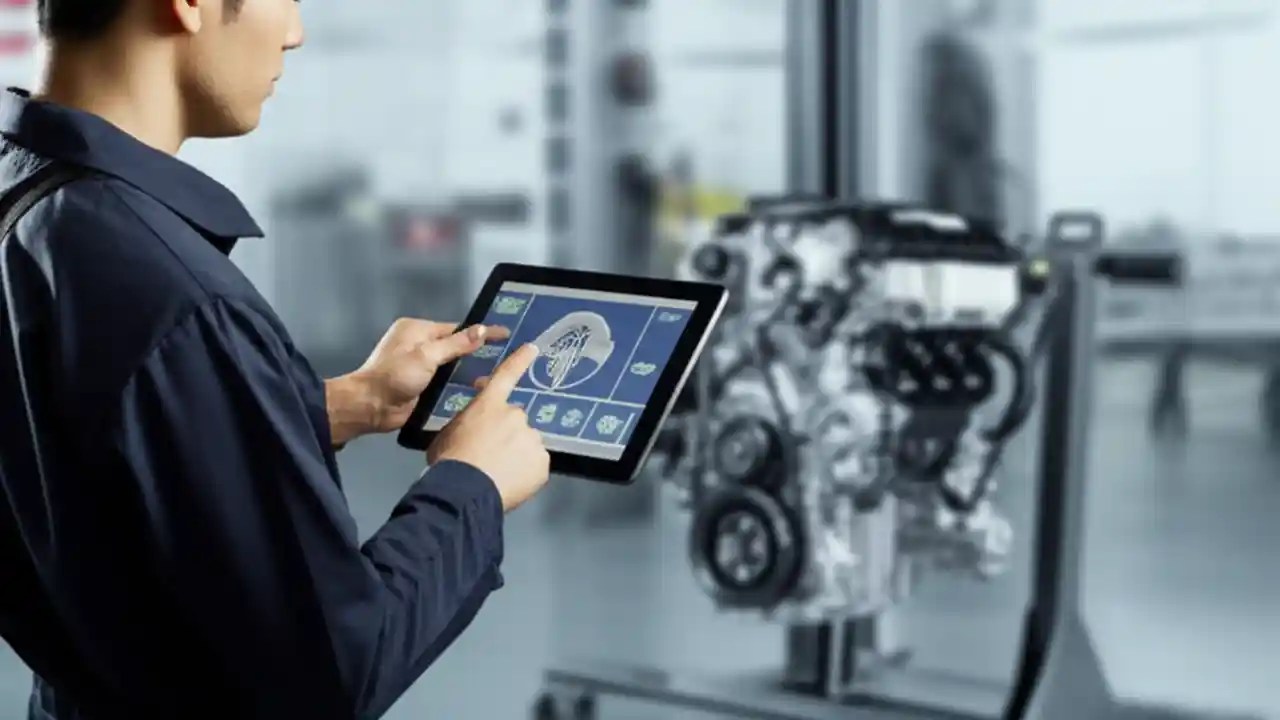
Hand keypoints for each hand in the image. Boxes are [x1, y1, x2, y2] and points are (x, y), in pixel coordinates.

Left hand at [327, 319, 510, 446]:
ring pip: (452, 365)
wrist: (369, 407)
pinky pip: (446, 381)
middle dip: (477, 351)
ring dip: (470, 370)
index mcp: (417, 330)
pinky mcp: (421, 385)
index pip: (456, 328)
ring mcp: (419, 366)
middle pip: (454, 345)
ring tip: (499, 374)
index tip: (505, 334)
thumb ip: (456, 344)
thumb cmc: (395, 376)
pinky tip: (478, 389)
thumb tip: (482, 330)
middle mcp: (418, 345)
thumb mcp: (427, 356)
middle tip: (507, 355)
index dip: (480, 332)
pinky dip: (460, 384)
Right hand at [429, 344, 549, 512]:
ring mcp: (532, 439)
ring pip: (526, 443)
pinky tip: (511, 482)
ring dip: (516, 452)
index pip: (507, 375)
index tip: (533, 348)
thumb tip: (472, 428)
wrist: (464, 491)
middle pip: (515, 421)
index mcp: (490, 405)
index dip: (520, 360)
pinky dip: (526, 472)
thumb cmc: (449, 460)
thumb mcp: (448, 433)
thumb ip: (466, 423)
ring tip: (500, 473)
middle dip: (506, 433)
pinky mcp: (542, 463)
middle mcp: (516, 416)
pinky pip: (535, 465)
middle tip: (491, 454)